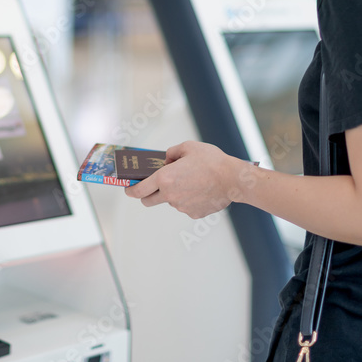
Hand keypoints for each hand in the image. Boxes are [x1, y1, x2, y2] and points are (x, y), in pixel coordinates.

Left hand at [124, 140, 253, 218]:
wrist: (233, 179)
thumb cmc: (212, 161)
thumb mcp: (188, 147)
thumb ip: (171, 152)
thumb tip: (165, 160)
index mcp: (165, 178)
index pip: (138, 190)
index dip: (130, 190)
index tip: (128, 189)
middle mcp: (170, 195)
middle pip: (148, 201)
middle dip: (147, 194)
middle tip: (153, 186)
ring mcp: (182, 207)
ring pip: (170, 201)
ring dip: (173, 194)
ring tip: (190, 181)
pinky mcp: (194, 213)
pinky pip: (186, 206)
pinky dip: (189, 199)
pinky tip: (200, 189)